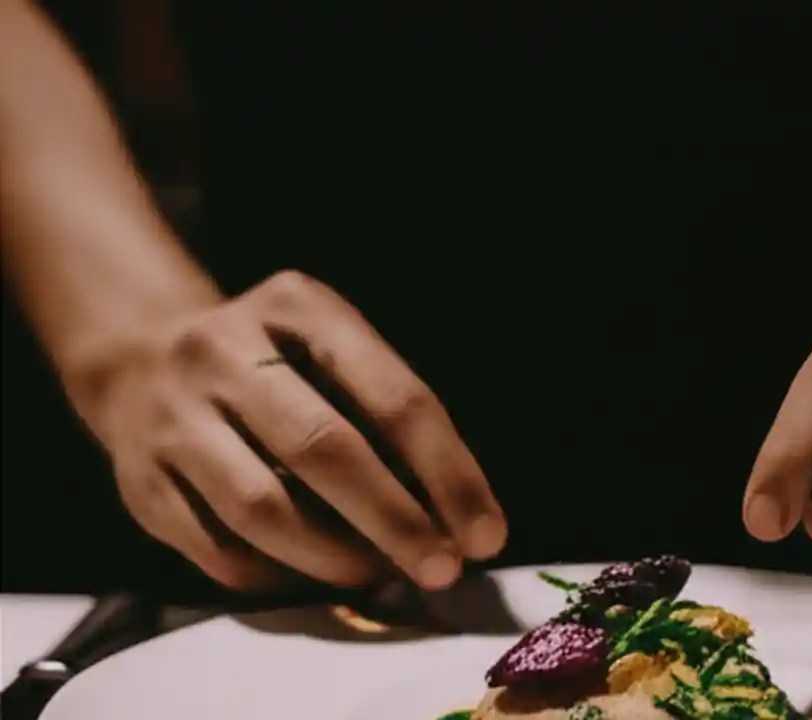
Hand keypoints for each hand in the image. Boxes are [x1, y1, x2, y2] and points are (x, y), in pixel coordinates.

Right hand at [63, 270, 505, 589]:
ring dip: (336, 557)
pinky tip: (315, 576)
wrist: (138, 354)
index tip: (485, 532)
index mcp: (297, 307)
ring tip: (380, 574)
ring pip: (262, 509)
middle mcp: (225, 351)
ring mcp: (173, 417)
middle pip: (325, 449)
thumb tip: (454, 516)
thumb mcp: (330, 345)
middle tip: (442, 568)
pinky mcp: (139, 482)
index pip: (393, 396)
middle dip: (396, 521)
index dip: (447, 473)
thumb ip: (386, 411)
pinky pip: (218, 550)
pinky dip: (279, 575)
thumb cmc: (273, 362)